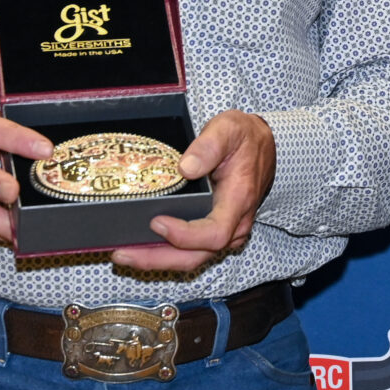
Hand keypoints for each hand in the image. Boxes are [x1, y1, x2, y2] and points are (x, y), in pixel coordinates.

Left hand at [110, 111, 275, 273]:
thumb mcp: (230, 129)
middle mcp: (234, 223)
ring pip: (193, 258)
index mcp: (238, 200)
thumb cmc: (246, 138)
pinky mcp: (216, 231)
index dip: (184, 235)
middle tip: (123, 254)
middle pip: (198, 256)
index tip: (157, 222)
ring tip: (123, 255)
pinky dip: (166, 254)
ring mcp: (226, 231)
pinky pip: (193, 251)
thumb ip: (210, 145)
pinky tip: (142, 249)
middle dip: (158, 259)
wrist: (265, 146)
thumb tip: (185, 167)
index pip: (214, 232)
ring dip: (158, 260)